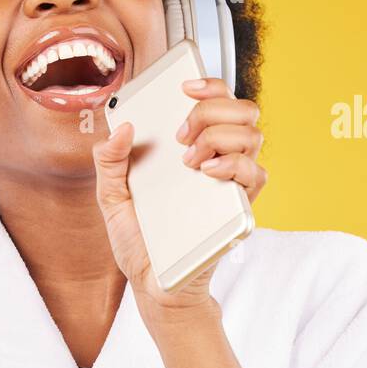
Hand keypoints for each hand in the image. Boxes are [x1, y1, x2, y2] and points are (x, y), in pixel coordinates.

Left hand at [93, 76, 266, 316]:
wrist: (152, 283)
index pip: (215, 102)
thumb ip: (109, 161)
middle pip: (242, 110)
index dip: (209, 84)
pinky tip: (205, 172)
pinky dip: (233, 164)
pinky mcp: (239, 208)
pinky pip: (257, 174)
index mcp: (190, 148)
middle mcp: (217, 159)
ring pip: (253, 135)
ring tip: (189, 160)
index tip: (184, 86)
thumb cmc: (139, 240)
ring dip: (220, 135)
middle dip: (212, 109)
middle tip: (180, 134)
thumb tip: (123, 127)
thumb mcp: (111, 197)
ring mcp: (231, 182)